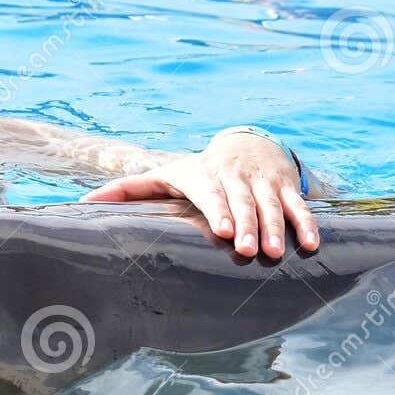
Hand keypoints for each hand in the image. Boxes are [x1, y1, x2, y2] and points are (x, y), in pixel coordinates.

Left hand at [79, 132, 318, 258]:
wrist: (247, 142)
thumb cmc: (197, 170)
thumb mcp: (164, 175)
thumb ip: (128, 190)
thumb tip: (83, 202)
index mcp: (205, 175)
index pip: (212, 192)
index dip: (219, 209)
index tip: (223, 231)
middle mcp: (235, 176)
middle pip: (243, 201)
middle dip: (248, 224)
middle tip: (248, 251)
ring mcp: (263, 181)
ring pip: (272, 205)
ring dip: (276, 228)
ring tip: (274, 253)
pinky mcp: (286, 186)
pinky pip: (299, 205)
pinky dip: (307, 223)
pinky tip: (311, 244)